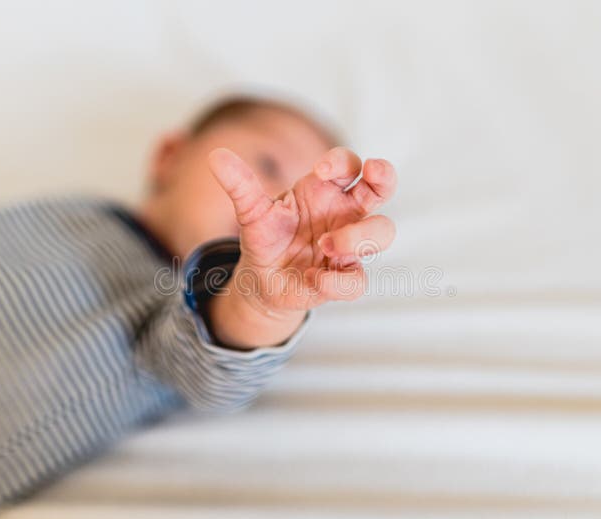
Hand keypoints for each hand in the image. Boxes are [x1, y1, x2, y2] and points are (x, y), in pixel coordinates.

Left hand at [206, 146, 396, 347]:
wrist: (261, 280)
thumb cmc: (266, 238)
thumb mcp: (251, 212)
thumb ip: (240, 185)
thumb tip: (215, 155)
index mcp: (326, 191)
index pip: (349, 165)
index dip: (343, 162)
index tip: (322, 171)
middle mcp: (345, 214)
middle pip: (382, 187)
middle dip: (385, 176)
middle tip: (374, 172)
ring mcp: (350, 245)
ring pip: (382, 231)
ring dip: (358, 236)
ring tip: (325, 245)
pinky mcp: (344, 276)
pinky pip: (357, 280)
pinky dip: (336, 280)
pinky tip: (313, 278)